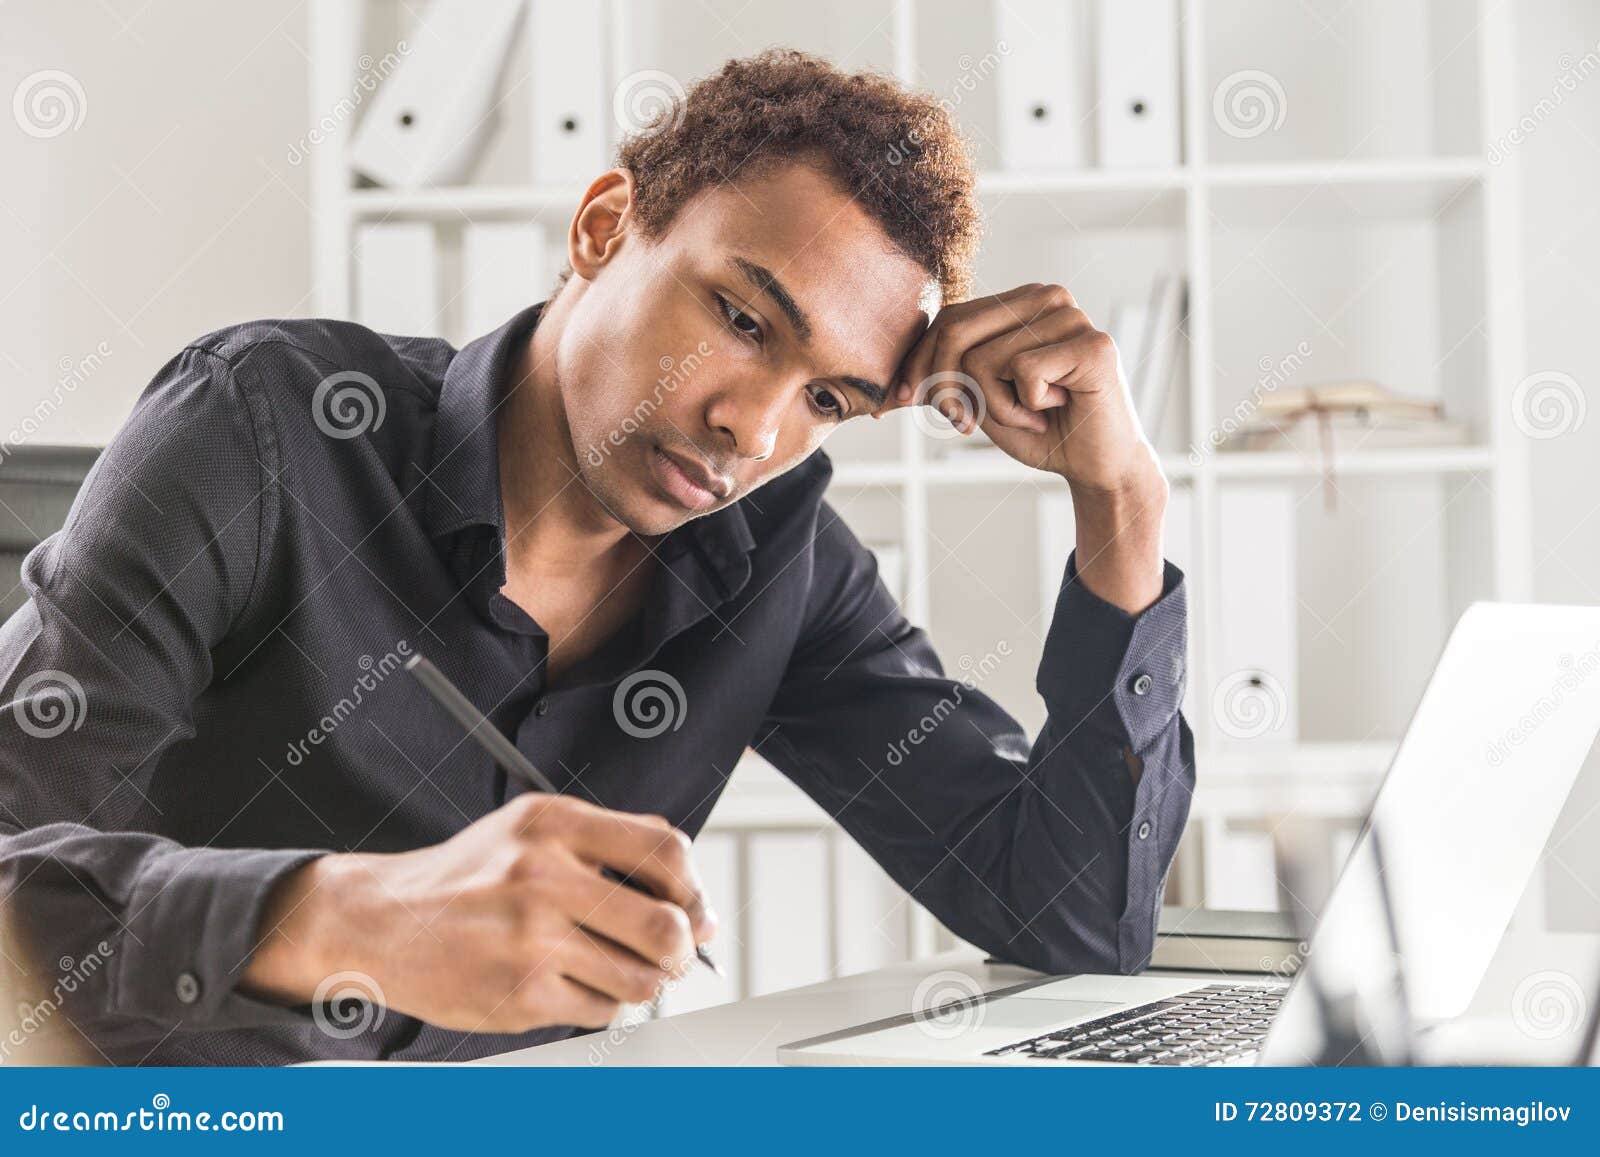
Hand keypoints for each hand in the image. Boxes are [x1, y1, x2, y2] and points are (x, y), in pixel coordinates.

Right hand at [243, 794, 716, 1032]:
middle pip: (665, 925)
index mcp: (554, 824)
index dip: (694, 887)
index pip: (666, 850)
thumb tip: (698, 907)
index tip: (693, 907)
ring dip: (642, 981)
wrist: (381, 920)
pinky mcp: (519, 994)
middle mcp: (543, 876)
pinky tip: (571, 982)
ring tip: (616, 967)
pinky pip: (601, 1010)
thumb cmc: (470, 877)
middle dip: (681, 947)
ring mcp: (530, 939)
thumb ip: (614, 847)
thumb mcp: (534, 829)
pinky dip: (601, 1003)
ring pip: (640, 978)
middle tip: (670, 953)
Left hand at [881, 282, 1161, 495]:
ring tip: (1031, 415)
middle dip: (945, 389)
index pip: (948, 319)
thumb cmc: (1040, 432)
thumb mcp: (977, 401)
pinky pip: (1021, 371)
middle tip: (967, 423)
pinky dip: (1025, 408)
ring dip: (996, 407)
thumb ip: (942, 377)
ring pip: (983, 358)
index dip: (917, 363)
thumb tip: (890, 378)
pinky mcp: (1093, 344)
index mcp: (1020, 303)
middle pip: (955, 331)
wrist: (1096, 467)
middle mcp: (1046, 298)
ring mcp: (1072, 316)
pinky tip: (1054, 410)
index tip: (899, 401)